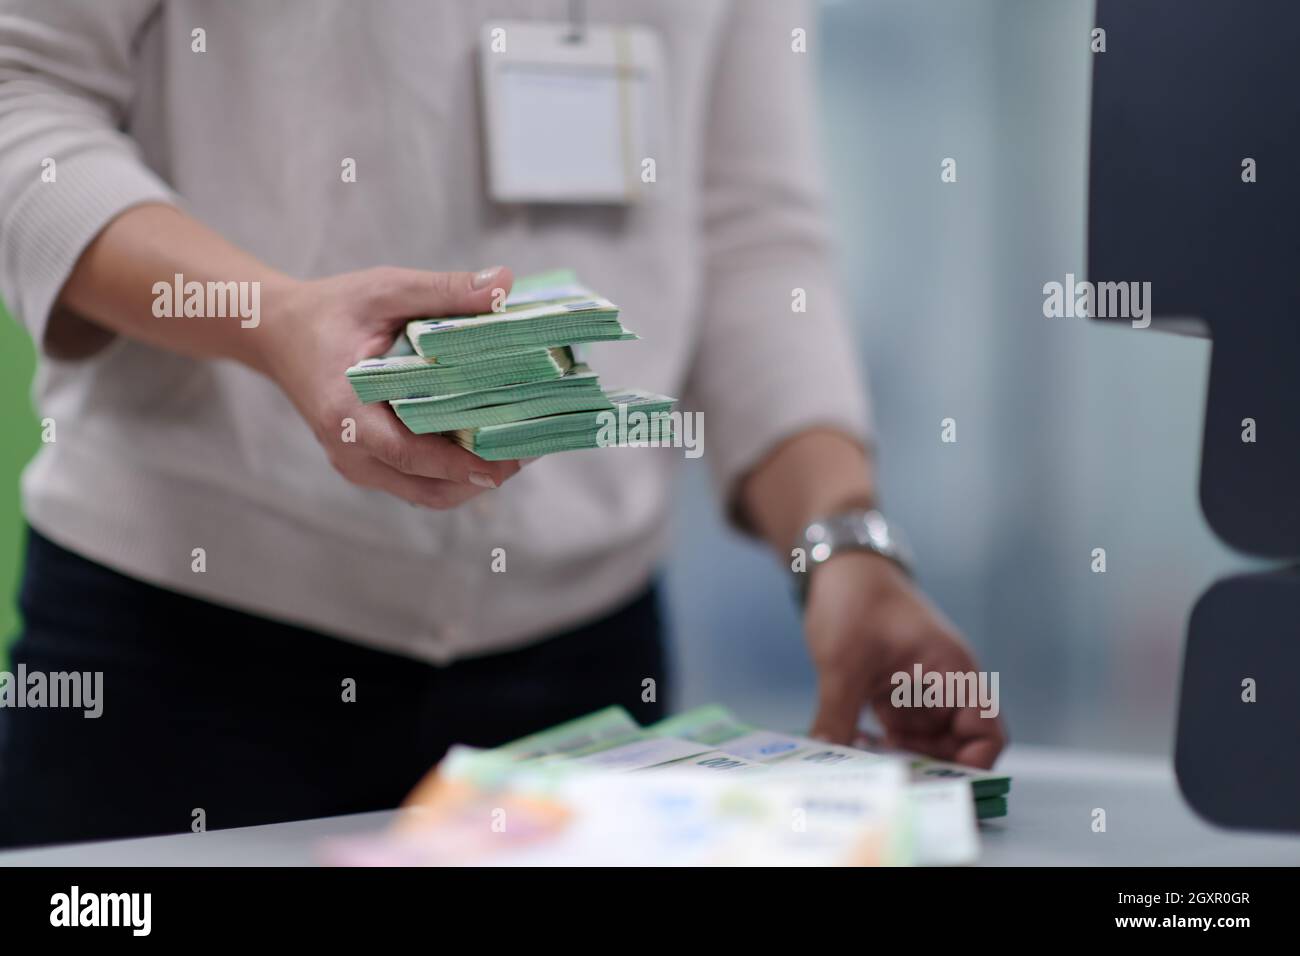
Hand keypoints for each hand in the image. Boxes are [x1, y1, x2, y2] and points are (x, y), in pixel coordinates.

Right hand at [256, 265, 521, 508]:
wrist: (278, 333)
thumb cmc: (332, 310)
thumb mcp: (384, 289)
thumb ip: (442, 289)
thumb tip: (503, 283)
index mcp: (346, 410)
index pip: (409, 453)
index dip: (461, 463)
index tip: (510, 460)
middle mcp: (349, 449)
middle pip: (426, 486)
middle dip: (480, 476)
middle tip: (531, 450)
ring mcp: (356, 463)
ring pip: (426, 493)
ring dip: (472, 480)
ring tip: (518, 451)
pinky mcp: (367, 464)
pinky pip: (417, 482)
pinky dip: (454, 472)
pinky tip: (487, 446)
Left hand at [803, 552, 1005, 767]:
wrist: (839, 565)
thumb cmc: (855, 600)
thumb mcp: (843, 662)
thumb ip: (837, 714)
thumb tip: (826, 759)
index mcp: (951, 671)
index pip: (986, 731)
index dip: (972, 763)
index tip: (933, 782)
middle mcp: (945, 684)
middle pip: (956, 746)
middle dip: (925, 768)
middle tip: (885, 784)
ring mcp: (921, 689)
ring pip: (924, 743)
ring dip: (899, 759)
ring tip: (862, 768)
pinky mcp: (897, 691)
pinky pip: (900, 731)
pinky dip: (881, 744)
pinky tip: (852, 750)